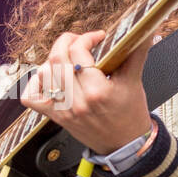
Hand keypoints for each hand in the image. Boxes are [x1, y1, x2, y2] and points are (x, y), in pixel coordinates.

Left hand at [19, 30, 153, 155]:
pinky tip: (49, 78)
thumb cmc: (131, 114)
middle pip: (56, 59)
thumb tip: (145, 31)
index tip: (97, 37)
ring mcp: (64, 110)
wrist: (126, 145)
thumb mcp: (134, 81)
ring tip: (68, 59)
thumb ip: (137, 52)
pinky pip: (32, 98)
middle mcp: (77, 101)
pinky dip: (35, 84)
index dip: (87, 37)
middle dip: (66, 42)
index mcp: (96, 91)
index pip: (78, 51)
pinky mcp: (56, 117)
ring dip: (53, 60)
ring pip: (43, 74)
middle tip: (80, 41)